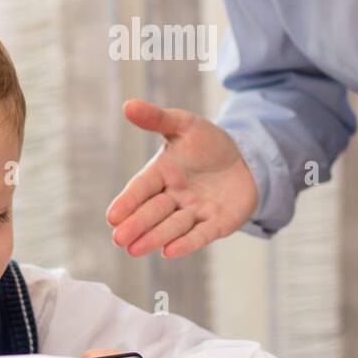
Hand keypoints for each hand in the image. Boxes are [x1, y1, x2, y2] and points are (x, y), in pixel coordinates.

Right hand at [106, 98, 257, 257]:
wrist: (246, 158)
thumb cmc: (208, 143)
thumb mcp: (185, 125)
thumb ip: (157, 118)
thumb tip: (128, 105)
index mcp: (162, 172)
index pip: (141, 188)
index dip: (127, 202)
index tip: (112, 216)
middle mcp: (174, 196)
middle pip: (153, 212)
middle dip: (137, 225)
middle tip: (119, 239)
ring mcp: (195, 211)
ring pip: (173, 226)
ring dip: (155, 237)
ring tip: (135, 250)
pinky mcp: (217, 223)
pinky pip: (200, 234)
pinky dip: (186, 243)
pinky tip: (169, 252)